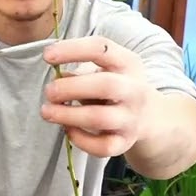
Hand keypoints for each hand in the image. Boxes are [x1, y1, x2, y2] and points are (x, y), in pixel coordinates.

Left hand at [40, 36, 153, 157]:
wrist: (149, 117)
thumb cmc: (116, 88)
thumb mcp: (106, 70)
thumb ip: (81, 72)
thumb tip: (56, 77)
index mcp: (127, 63)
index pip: (102, 48)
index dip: (72, 50)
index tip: (47, 56)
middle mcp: (134, 90)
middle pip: (106, 85)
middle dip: (71, 88)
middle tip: (49, 92)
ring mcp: (131, 118)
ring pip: (100, 118)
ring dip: (68, 115)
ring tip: (47, 112)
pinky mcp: (125, 142)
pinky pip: (102, 146)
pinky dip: (80, 139)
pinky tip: (67, 129)